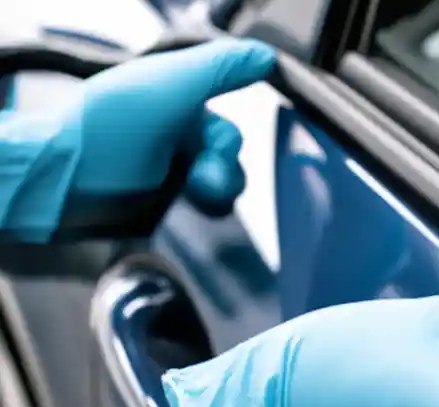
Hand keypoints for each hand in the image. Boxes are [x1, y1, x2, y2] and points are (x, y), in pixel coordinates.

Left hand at [0, 39, 273, 235]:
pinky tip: (196, 208)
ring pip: (222, 181)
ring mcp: (167, 170)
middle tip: (202, 177)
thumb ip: (219, 69)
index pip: (223, 118)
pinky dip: (210, 208)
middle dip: (223, 167)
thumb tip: (267, 57)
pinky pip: (207, 208)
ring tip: (198, 194)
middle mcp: (170, 132)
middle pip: (227, 153)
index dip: (227, 136)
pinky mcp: (164, 204)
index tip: (216, 147)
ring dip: (219, 189)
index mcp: (169, 99)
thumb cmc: (106, 129)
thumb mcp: (169, 87)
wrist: (62, 185)